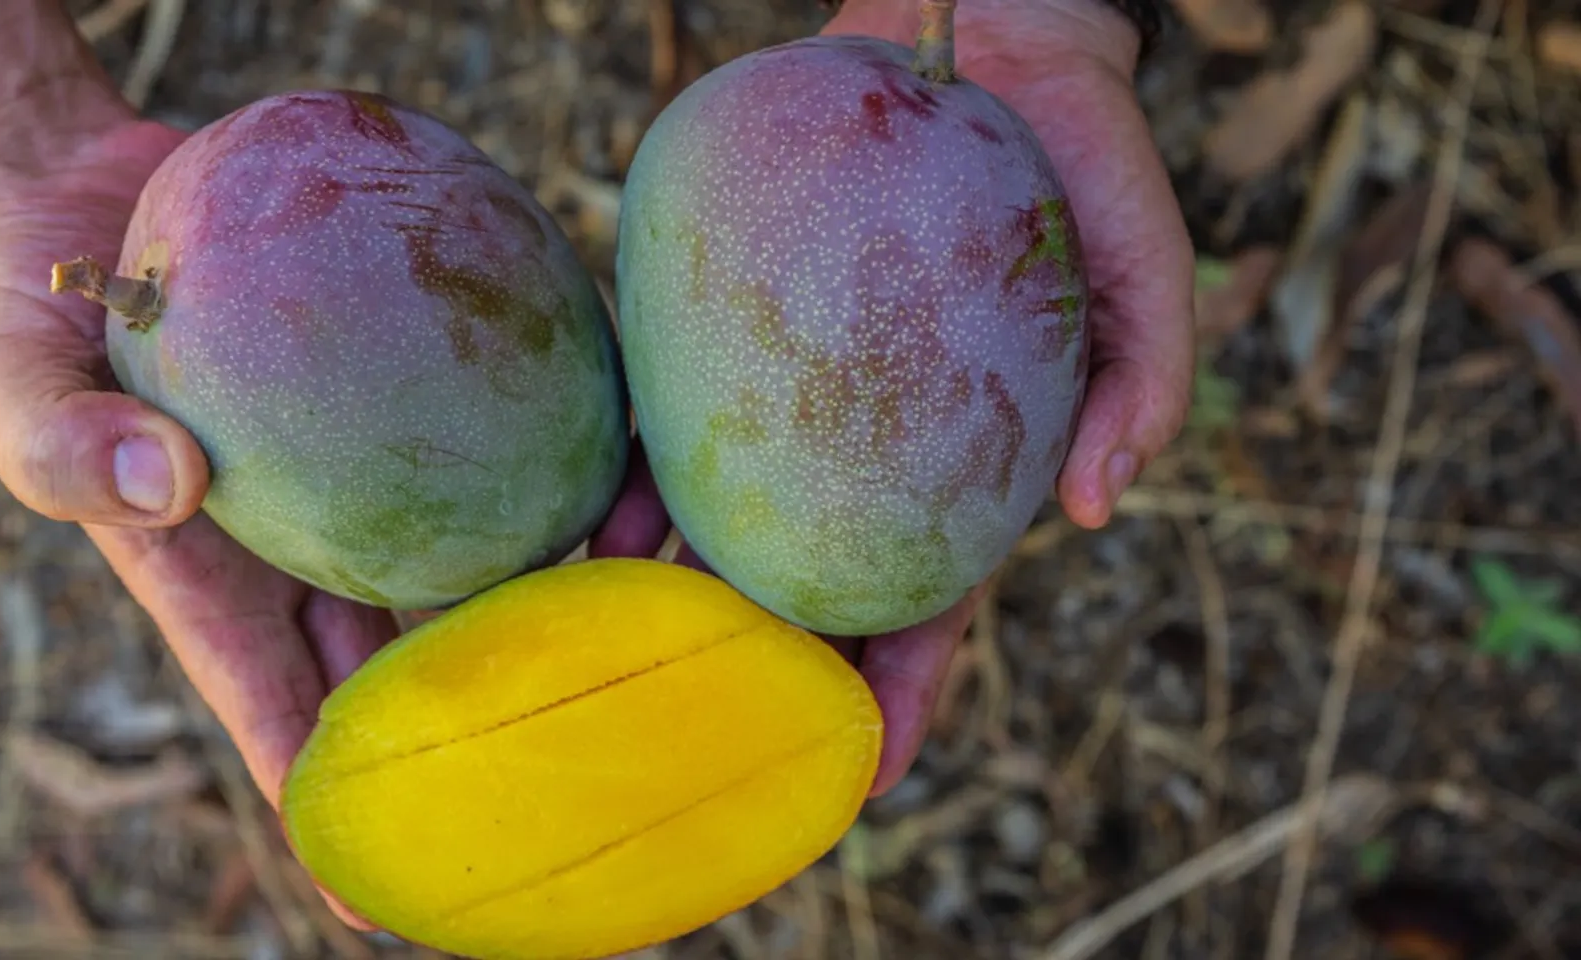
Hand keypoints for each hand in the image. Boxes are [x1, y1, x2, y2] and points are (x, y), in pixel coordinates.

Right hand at [0, 104, 678, 932]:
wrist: (73, 197)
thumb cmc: (23, 320)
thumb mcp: (11, 387)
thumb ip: (65, 444)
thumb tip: (169, 482)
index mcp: (223, 588)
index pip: (287, 716)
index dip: (345, 812)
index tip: (402, 904)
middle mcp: (316, 549)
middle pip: (424, 654)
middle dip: (507, 708)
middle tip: (602, 746)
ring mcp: (375, 471)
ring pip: (489, 550)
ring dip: (573, 577)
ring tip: (660, 582)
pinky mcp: (417, 380)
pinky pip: (506, 419)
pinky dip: (570, 439)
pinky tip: (640, 445)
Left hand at [634, 0, 1185, 794]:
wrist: (981, 41)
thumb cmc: (1081, 165)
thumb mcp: (1149, 266)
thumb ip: (1148, 381)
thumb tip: (1096, 511)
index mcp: (969, 469)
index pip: (936, 604)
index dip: (906, 695)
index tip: (866, 779)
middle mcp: (867, 454)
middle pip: (811, 589)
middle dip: (768, 679)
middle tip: (715, 757)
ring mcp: (793, 398)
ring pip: (729, 525)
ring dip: (683, 601)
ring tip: (631, 667)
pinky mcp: (732, 331)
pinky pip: (677, 421)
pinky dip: (641, 484)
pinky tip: (600, 538)